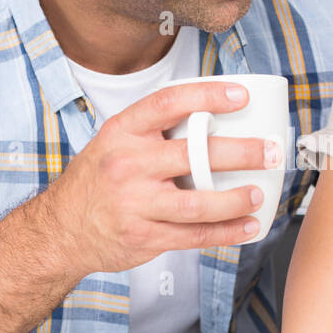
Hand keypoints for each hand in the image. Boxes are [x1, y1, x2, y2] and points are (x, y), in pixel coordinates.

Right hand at [42, 82, 280, 277]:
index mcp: (123, 132)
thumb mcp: (113, 142)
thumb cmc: (97, 181)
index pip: (168, 103)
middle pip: (194, 155)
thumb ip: (153, 132)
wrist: (61, 230)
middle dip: (241, 153)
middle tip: (271, 151)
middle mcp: (128, 165)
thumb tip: (212, 118)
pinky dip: (226, 233)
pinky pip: (194, 236)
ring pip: (198, 203)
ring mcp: (135, 204)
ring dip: (236, 200)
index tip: (242, 95)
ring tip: (259, 194)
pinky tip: (247, 226)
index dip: (208, 95)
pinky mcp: (144, 236)